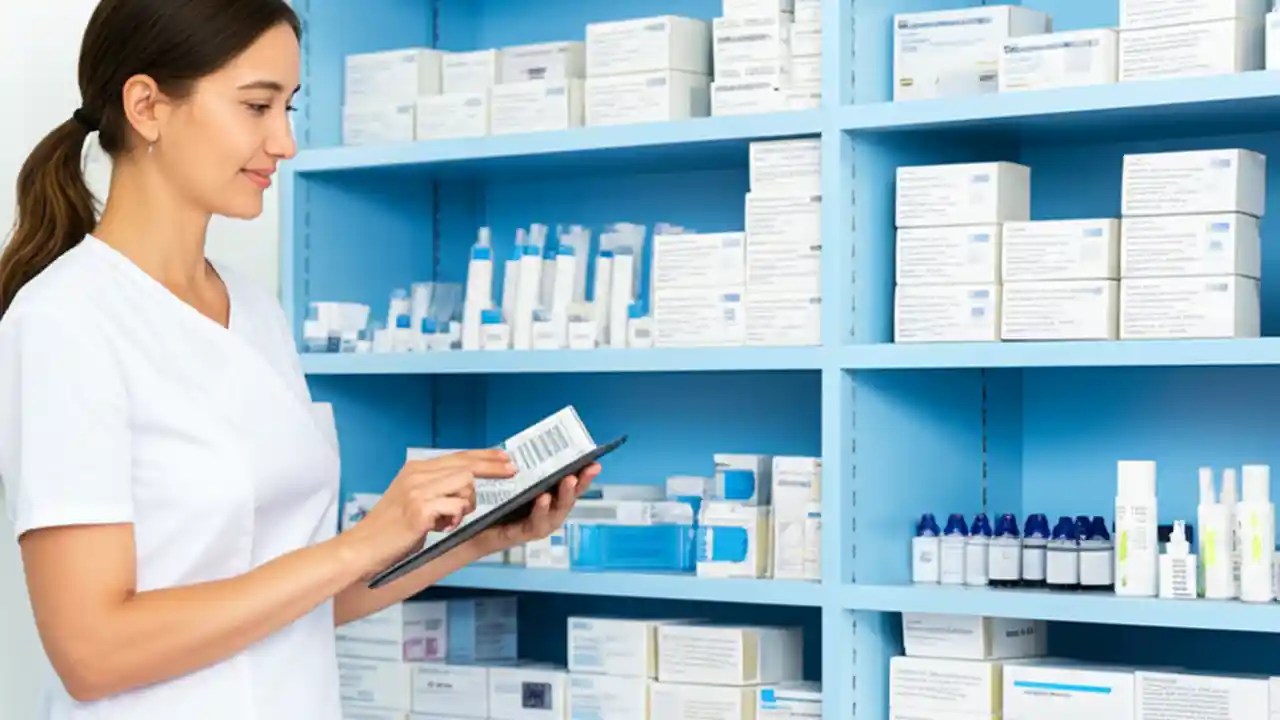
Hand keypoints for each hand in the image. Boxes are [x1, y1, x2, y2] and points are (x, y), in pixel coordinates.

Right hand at [343, 449, 516, 577]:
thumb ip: (436, 488)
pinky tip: (439, 528)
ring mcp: (417, 491)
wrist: (361, 549)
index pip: (458, 456)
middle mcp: (417, 475)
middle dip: (493, 467)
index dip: (485, 456)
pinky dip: (455, 519)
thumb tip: (466, 484)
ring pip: (465, 484)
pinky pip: (456, 508)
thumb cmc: (389, 530)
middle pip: (467, 464)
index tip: (505, 457)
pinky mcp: (419, 510)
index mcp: (415, 469)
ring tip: (449, 520)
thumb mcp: (412, 499)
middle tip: (513, 470)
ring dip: (466, 504)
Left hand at [471, 463, 601, 556]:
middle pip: (569, 498)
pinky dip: (541, 511)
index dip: (583, 475)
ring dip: (564, 496)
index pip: (569, 485)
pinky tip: (543, 499)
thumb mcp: (509, 480)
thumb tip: (531, 445)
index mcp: (546, 497)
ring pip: (557, 512)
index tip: (594, 462)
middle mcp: (546, 512)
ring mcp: (537, 524)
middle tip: (587, 469)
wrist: (467, 530)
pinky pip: (536, 524)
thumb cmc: (490, 503)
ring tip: (569, 481)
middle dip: (581, 484)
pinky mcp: (522, 534)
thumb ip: (521, 468)